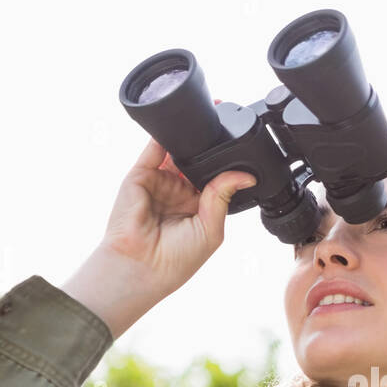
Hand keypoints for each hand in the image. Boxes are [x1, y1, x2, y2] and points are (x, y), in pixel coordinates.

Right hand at [102, 101, 254, 297]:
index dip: (227, 164)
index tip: (243, 146)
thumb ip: (223, 197)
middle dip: (210, 145)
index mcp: (199, 208)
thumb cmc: (175, 260)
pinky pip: (154, 148)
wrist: (141, 266)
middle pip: (198, 161)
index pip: (216, 178)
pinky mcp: (141, 174)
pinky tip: (180, 122)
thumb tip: (245, 176)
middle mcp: (179, 193)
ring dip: (190, 136)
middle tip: (227, 126)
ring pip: (178, 151)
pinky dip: (166, 134)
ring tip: (208, 120)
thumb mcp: (211, 229)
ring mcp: (160, 181)